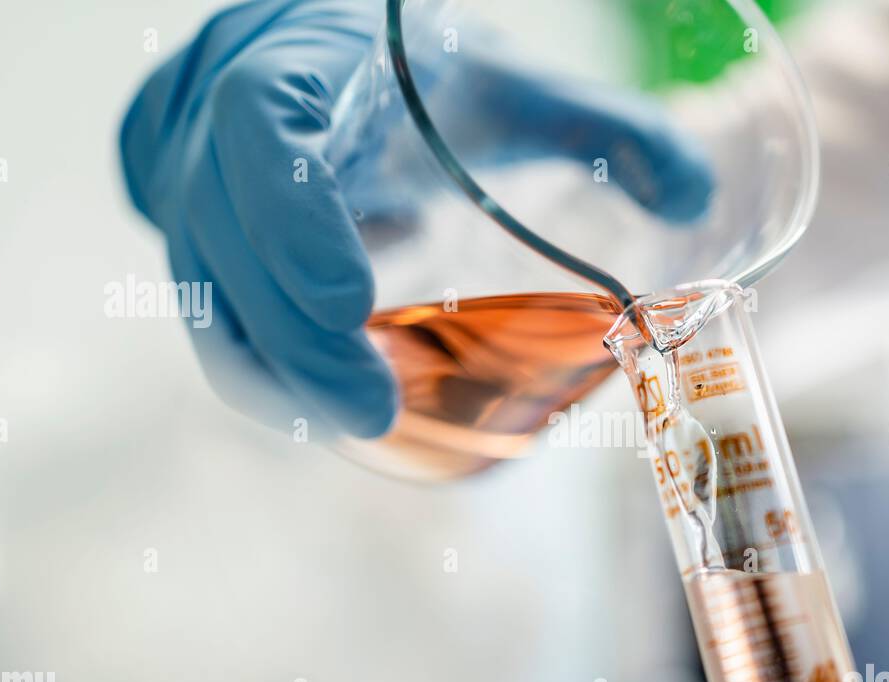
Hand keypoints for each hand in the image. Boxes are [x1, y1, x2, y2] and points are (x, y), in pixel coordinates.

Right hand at [120, 0, 712, 438]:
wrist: (312, 60)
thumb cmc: (419, 75)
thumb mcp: (510, 87)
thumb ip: (607, 128)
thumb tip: (694, 192)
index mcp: (306, 68)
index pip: (263, 129)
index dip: (294, 216)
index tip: (353, 299)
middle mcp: (227, 124)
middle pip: (227, 235)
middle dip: (296, 334)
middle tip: (373, 409)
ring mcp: (195, 182)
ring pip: (207, 290)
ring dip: (278, 366)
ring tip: (360, 416)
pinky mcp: (194, 237)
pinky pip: (208, 315)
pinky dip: (261, 368)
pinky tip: (321, 395)